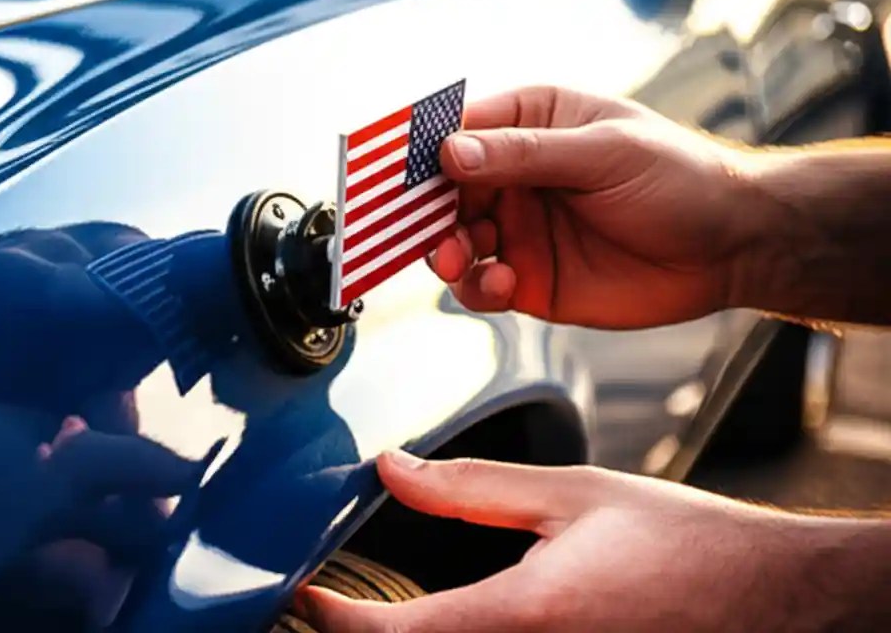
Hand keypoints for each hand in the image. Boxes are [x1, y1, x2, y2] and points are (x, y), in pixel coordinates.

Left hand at [293, 452, 890, 632]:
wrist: (782, 603)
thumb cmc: (691, 547)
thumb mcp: (576, 495)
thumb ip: (473, 484)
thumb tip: (394, 467)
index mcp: (526, 615)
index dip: (332, 620)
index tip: (303, 595)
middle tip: (325, 605)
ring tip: (373, 614)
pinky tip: (442, 626)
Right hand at [429, 86, 764, 328]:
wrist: (732, 247)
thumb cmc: (679, 178)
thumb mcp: (604, 153)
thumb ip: (525, 153)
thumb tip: (451, 152)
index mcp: (530, 123)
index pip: (457, 130)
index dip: (421, 151)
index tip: (394, 173)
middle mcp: (515, 176)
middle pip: (442, 192)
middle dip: (425, 213)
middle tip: (428, 230)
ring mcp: (519, 228)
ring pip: (452, 241)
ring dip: (445, 252)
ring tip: (461, 261)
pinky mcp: (529, 278)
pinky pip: (480, 286)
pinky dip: (477, 288)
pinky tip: (502, 285)